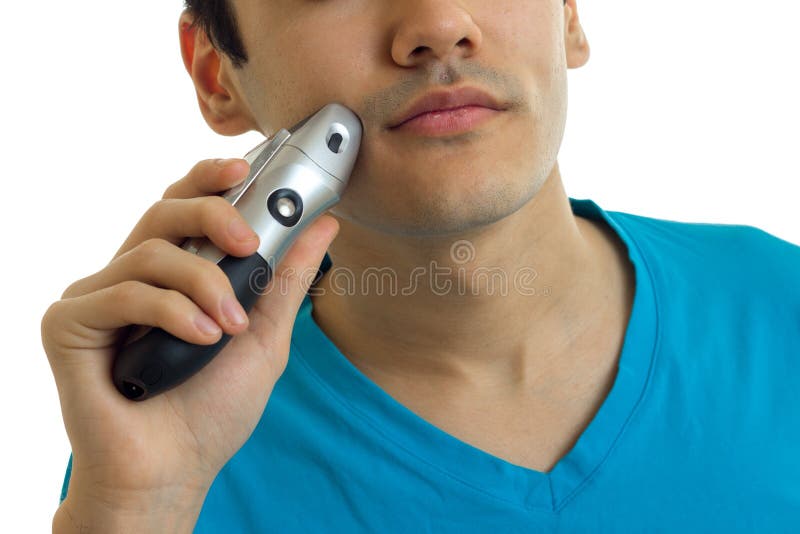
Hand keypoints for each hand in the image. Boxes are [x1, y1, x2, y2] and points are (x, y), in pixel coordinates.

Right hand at [43, 158, 338, 528]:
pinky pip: (125, 292)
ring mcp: (98, 297)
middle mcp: (133, 275)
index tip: (249, 164)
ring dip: (203, 284)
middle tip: (248, 241)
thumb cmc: (212, 408)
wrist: (174, 470)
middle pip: (164, 209)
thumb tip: (324, 225)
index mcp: (175, 273)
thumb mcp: (265, 335)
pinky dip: (171, 311)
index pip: (186, 204)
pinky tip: (201, 339)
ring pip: (151, 250)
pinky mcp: (69, 324)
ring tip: (229, 328)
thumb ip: (287, 278)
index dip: (212, 178)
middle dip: (212, 213)